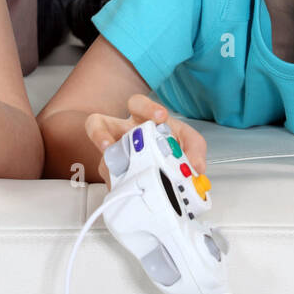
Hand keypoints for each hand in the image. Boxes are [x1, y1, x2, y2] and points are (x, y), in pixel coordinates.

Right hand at [85, 94, 207, 184]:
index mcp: (140, 119)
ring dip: (108, 166)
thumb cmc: (169, 143)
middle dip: (100, 133)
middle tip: (107, 144)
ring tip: (116, 173)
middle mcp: (122, 133)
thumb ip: (194, 148)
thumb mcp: (187, 140)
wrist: (167, 163)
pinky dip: (120, 186)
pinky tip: (129, 189)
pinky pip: (112, 180)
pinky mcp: (116, 175)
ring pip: (102, 157)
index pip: (137, 104)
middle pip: (98, 123)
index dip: (146, 108)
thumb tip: (196, 167)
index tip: (160, 116)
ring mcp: (116, 154)